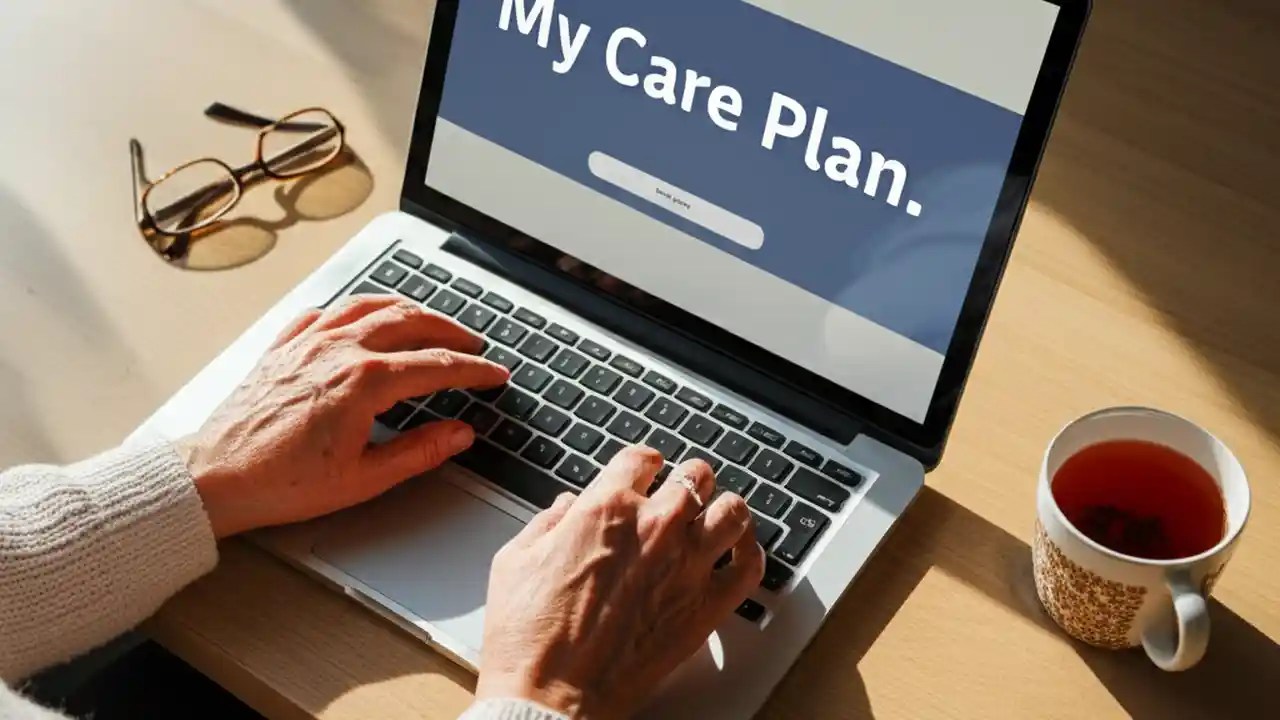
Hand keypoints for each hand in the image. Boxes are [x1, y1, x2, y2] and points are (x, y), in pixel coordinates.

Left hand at [179, 296, 509, 537]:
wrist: (216, 477)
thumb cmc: (281, 482)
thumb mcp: (364, 479)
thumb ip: (420, 451)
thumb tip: (459, 434)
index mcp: (365, 381)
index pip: (438, 365)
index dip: (474, 370)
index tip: (495, 374)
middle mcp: (339, 349)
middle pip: (411, 321)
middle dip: (451, 329)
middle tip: (473, 343)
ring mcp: (309, 341)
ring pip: (371, 304)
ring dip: (409, 309)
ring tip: (430, 320)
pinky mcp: (284, 345)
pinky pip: (328, 310)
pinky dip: (356, 309)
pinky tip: (363, 318)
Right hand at [477, 447, 764, 718]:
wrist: (548, 695)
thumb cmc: (528, 636)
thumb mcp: (516, 560)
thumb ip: (547, 522)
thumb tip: (565, 506)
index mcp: (605, 508)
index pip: (642, 458)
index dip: (643, 463)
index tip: (644, 471)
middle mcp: (654, 527)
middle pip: (695, 476)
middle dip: (686, 481)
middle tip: (680, 494)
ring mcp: (687, 566)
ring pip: (733, 511)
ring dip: (723, 509)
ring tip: (715, 517)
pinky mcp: (706, 608)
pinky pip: (750, 567)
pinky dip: (750, 554)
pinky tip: (739, 553)